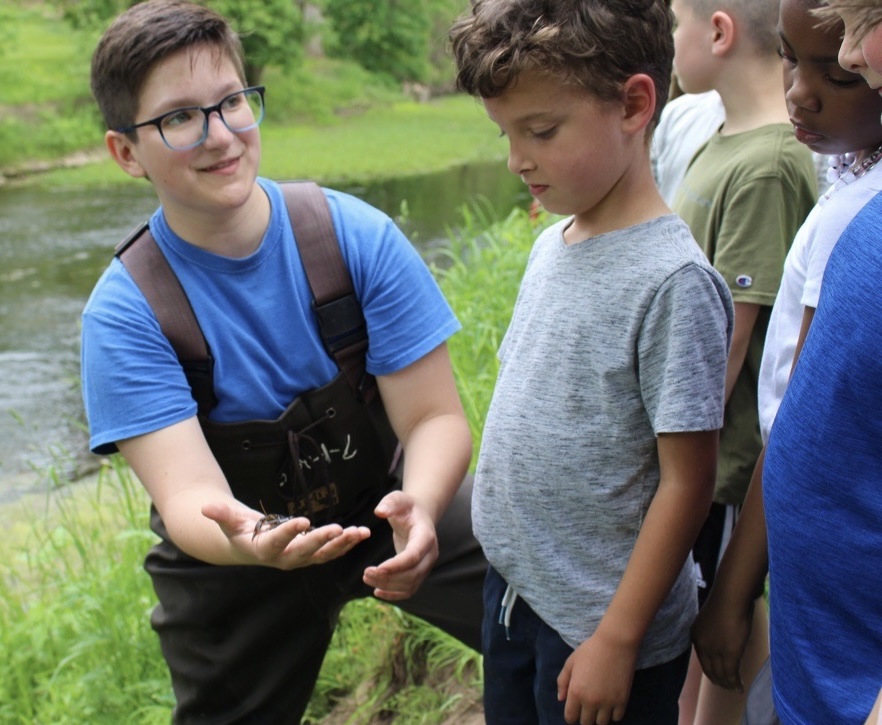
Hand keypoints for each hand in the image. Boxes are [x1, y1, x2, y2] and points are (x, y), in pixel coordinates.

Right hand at [202, 501, 369, 568]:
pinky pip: (331, 551)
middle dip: (322, 541)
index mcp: (264, 549)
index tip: (304, 521)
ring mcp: (300, 559)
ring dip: (342, 544)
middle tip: (339, 529)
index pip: (277, 542)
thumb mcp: (228, 521)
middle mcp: (284, 559)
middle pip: (305, 551)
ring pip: (323, 554)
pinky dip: (347, 543)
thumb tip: (205, 507)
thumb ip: (220, 514)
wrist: (248, 546)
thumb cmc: (238, 531)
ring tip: (359, 532)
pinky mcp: (312, 555)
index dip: (290, 533)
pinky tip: (363, 534)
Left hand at [362, 490, 438, 600]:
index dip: (396, 565)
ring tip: (367, 578)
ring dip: (388, 586)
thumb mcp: (398, 499)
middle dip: (389, 577)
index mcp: (426, 536)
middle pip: (412, 574)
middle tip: (366, 573)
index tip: (377, 568)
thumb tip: (379, 511)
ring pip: (410, 585)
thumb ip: (389, 503)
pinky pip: (409, 590)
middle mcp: (430, 554)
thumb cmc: (407, 507)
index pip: (414, 555)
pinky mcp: (419, 573)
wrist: (419, 516)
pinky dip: (394, 595)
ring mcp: (426, 566)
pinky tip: (376, 592)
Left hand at [557, 629, 637, 724]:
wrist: (615, 643)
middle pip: (586, 723)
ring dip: (599, 716)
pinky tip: (611, 703)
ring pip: (601, 723)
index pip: (570, 718)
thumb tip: (561, 699)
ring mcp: (607, 703)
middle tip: (587, 706)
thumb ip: (563, 681)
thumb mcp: (571, 662)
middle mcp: (591, 701)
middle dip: (584, 716)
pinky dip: (613, 714)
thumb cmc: (590, 650)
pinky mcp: (622, 701)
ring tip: (600, 705)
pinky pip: (617, 718)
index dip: (571, 715)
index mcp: (576, 692)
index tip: (575, 709)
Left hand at [690, 588, 754, 691]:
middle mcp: (702, 644)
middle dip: (718, 680)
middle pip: (709, 669)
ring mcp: (715, 650)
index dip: (710, 670)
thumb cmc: (726, 600)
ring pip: (720, 674)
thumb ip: (715, 630)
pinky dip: (735, 682)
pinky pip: (731, 673)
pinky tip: (740, 686)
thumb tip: (725, 638)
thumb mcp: (713, 618)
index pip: (702, 658)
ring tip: (734, 689)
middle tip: (726, 687)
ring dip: (727, 684)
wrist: (731, 596)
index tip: (717, 677)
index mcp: (696, 634)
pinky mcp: (729, 653)